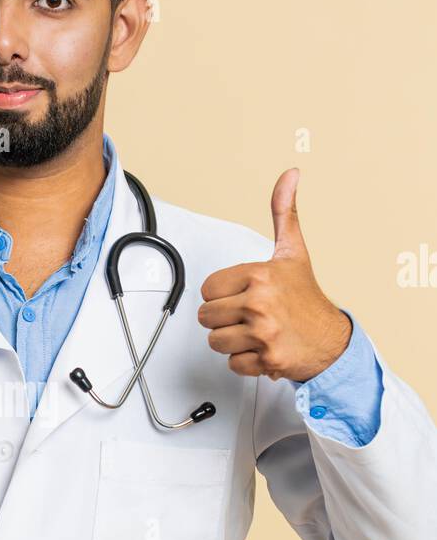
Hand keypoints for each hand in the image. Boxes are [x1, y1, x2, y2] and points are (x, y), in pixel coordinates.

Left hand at [197, 169, 351, 380]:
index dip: (222, 294)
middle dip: (224, 319)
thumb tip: (289, 175)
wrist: (331, 340)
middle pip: (207, 317)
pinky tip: (261, 349)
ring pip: (215, 342)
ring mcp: (263, 332)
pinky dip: (245, 362)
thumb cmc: (307, 299)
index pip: (208, 289)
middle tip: (248, 316)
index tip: (242, 295)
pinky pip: (232, 364)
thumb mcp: (293, 251)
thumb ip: (284, 212)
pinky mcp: (266, 358)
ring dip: (232, 342)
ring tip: (254, 333)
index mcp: (259, 275)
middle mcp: (260, 303)